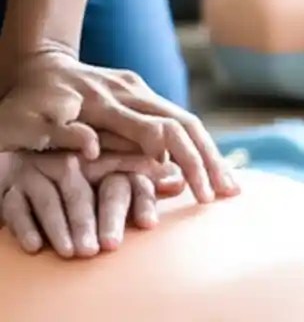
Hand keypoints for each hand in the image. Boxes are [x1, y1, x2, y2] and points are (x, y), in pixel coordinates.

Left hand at [0, 46, 238, 202]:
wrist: (39, 62)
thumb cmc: (29, 101)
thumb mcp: (34, 120)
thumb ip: (65, 134)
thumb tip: (93, 149)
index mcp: (108, 102)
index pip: (158, 131)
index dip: (181, 159)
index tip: (194, 190)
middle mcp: (132, 93)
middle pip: (185, 125)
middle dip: (209, 160)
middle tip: (228, 191)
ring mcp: (140, 91)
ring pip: (188, 122)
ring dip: (211, 154)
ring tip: (230, 185)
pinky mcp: (143, 95)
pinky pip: (177, 121)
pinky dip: (198, 147)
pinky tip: (212, 169)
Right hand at [1, 152, 184, 257]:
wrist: (28, 163)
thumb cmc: (81, 175)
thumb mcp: (112, 173)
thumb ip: (142, 177)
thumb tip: (178, 180)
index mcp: (96, 160)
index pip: (121, 180)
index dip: (139, 201)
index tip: (151, 225)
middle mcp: (65, 165)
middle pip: (82, 194)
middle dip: (93, 222)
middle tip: (106, 247)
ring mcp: (36, 177)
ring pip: (49, 203)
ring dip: (62, 229)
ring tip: (74, 252)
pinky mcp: (11, 192)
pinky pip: (16, 210)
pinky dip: (26, 228)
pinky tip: (37, 247)